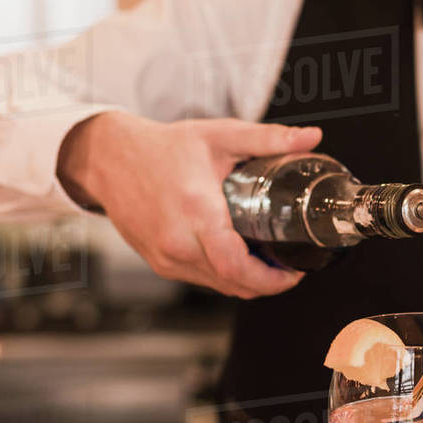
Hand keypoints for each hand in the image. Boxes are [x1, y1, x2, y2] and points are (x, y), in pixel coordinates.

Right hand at [57, 112, 321, 298]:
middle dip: (267, 284)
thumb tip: (312, 138)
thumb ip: (269, 139)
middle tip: (289, 269)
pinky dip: (223, 275)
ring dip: (245, 282)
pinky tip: (238, 258)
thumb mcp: (220, 136)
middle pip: (232, 283)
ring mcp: (165, 257)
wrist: (110, 159)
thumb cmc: (163, 148)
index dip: (270, 279)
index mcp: (197, 212)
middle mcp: (178, 242)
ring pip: (217, 286)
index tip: (294, 272)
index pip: (235, 266)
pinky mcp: (158, 262)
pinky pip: (199, 279)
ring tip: (268, 263)